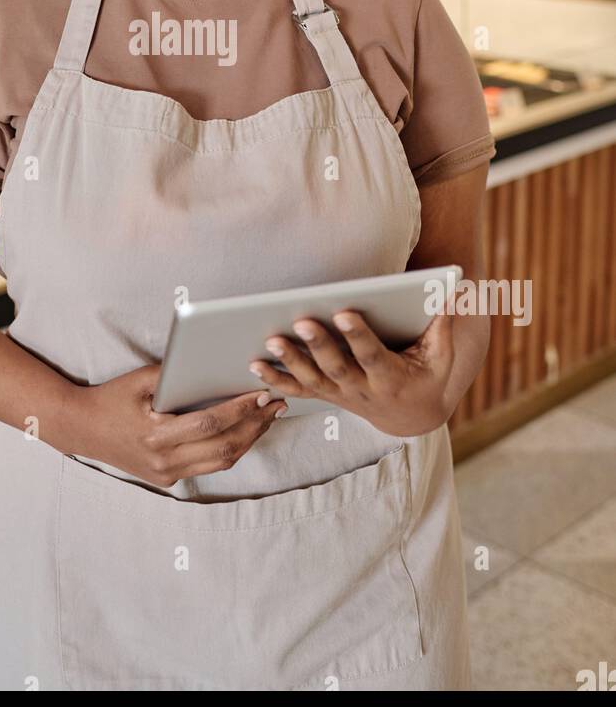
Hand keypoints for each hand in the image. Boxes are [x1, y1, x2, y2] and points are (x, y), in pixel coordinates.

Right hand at [71, 365, 286, 487]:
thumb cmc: (111, 398)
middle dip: (255, 425)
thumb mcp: (140, 380)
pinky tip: (245, 430)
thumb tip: (215, 366)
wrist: (82, 428)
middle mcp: (164, 461)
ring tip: (268, 417)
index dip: (240, 410)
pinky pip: (208, 465)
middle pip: (224, 448)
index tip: (262, 394)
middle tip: (276, 404)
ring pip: (221, 462)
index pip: (210, 424)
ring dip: (249, 439)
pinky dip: (230, 448)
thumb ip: (175, 375)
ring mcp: (167, 475)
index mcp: (156, 436)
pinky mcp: (168, 480)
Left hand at [248, 309, 453, 437]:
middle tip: (301, 321)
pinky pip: (298, 390)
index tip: (344, 312)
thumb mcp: (442, 357)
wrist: (413, 415)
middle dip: (318, 345)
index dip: (359, 336)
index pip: (373, 355)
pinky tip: (254, 366)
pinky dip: (275, 380)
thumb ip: (444, 326)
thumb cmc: (428, 376)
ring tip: (269, 341)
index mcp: (391, 378)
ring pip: (312, 381)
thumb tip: (453, 291)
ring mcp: (341, 396)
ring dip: (289, 362)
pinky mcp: (326, 396)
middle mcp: (363, 391)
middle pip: (336, 368)